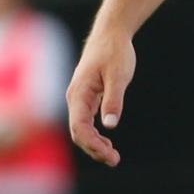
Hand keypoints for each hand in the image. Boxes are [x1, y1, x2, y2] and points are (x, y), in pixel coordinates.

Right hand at [66, 26, 135, 167]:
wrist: (111, 34)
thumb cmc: (115, 52)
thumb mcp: (118, 75)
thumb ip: (113, 99)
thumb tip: (110, 125)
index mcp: (79, 94)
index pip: (79, 127)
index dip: (92, 144)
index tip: (109, 154)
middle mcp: (74, 98)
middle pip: (78, 132)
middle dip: (94, 149)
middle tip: (115, 160)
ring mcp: (79, 98)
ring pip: (81, 128)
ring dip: (94, 144)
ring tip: (112, 156)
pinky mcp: (86, 97)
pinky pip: (85, 121)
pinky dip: (94, 134)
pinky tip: (106, 142)